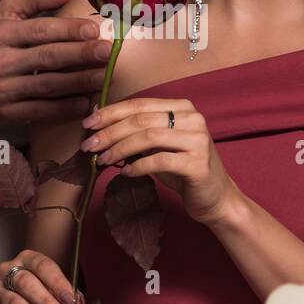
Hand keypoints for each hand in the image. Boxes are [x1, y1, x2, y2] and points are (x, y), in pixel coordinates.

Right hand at [0, 0, 111, 123]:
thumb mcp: (4, 13)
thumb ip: (36, 0)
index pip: (40, 30)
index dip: (69, 30)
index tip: (94, 29)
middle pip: (47, 58)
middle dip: (81, 55)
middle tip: (106, 52)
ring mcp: (2, 90)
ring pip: (48, 86)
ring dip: (79, 82)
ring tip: (103, 76)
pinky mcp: (7, 113)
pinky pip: (41, 111)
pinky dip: (65, 107)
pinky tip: (85, 101)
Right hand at [0, 250, 85, 303]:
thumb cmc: (44, 300)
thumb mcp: (59, 293)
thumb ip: (69, 295)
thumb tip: (76, 303)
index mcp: (27, 259)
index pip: (41, 265)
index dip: (57, 282)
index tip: (70, 299)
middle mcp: (7, 271)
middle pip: (26, 283)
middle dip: (48, 303)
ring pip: (15, 303)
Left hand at [80, 96, 237, 225]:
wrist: (215, 198)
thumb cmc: (182, 170)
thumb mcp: (158, 147)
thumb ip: (137, 133)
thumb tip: (99, 122)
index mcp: (182, 108)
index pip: (139, 104)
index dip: (110, 113)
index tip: (87, 125)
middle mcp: (193, 119)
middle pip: (141, 120)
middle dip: (110, 132)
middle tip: (88, 146)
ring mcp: (198, 140)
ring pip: (148, 137)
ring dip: (120, 149)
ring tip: (103, 160)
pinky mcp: (198, 164)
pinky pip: (159, 161)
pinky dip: (137, 166)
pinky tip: (125, 173)